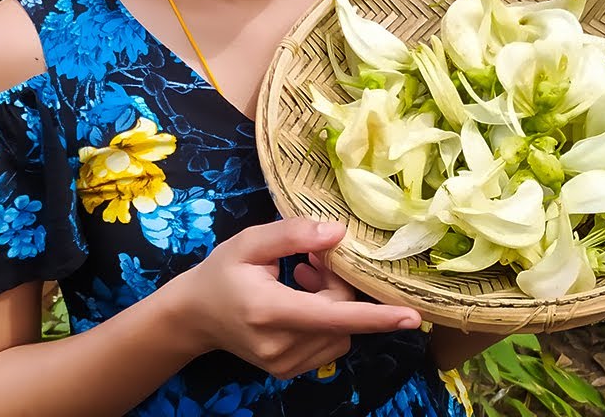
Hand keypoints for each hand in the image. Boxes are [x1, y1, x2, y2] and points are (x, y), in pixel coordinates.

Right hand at [168, 218, 420, 378]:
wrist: (193, 317)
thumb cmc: (221, 273)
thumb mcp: (250, 242)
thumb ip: (293, 235)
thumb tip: (339, 234)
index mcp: (269, 311)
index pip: (333, 316)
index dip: (375, 316)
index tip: (411, 316)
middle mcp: (279, 345)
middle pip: (341, 317)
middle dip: (337, 283)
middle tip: (310, 258)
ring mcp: (284, 364)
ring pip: (340, 332)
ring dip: (333, 302)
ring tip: (302, 276)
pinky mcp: (288, 370)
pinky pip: (330, 343)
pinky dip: (326, 320)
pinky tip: (301, 297)